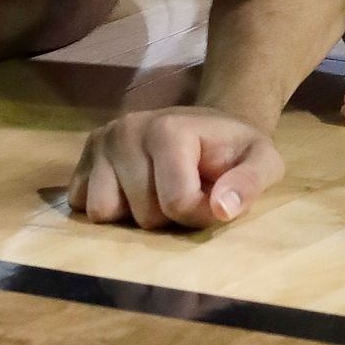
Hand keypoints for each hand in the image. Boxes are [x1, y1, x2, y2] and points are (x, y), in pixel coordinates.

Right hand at [69, 106, 284, 227]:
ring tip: (156, 192)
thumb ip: (249, 183)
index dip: (200, 214)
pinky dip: (109, 208)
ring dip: (133, 216)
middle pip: (142, 214)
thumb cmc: (235, 149)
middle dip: (167, 217)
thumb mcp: (262, 161)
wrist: (208, 127)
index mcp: (167, 130)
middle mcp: (126, 130)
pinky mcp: (84, 158)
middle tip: (184, 191)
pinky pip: (82, 204)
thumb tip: (222, 210)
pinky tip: (131, 191)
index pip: (176, 203)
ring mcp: (101, 142)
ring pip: (104, 213)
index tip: (214, 197)